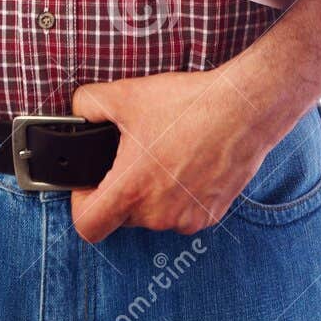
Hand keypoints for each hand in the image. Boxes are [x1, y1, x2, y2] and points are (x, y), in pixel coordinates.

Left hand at [70, 69, 272, 242]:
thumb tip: (77, 112)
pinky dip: (178, 194)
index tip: (89, 186)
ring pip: (153, 214)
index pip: (88, 226)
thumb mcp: (126, 94)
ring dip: (152, 192)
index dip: (81, 205)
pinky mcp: (209, 216)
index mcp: (132, 189)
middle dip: (121, 190)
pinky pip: (181, 213)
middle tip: (134, 154)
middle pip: (122, 217)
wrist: (242, 111)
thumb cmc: (187, 105)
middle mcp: (158, 214)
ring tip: (164, 154)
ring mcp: (186, 219)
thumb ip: (88, 104)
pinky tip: (188, 163)